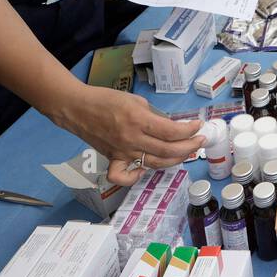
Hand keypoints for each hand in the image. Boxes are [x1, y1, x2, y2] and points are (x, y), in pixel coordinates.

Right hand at [55, 86, 205, 186]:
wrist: (77, 108)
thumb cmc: (105, 99)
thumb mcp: (136, 100)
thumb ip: (153, 115)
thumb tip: (169, 126)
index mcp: (138, 120)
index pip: (171, 131)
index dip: (189, 130)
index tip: (198, 126)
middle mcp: (131, 139)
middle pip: (168, 150)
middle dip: (189, 146)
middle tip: (199, 140)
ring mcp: (122, 152)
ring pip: (155, 164)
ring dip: (175, 160)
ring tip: (186, 152)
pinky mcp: (113, 159)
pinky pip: (125, 176)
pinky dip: (137, 177)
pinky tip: (147, 169)